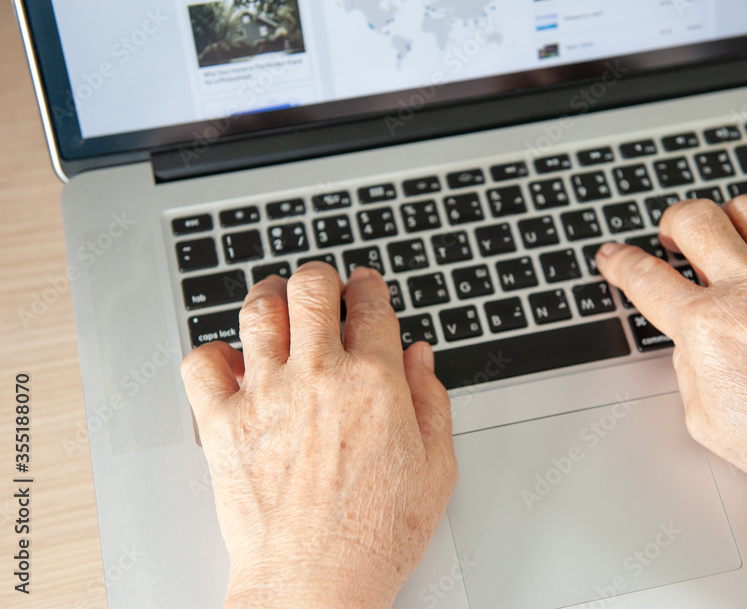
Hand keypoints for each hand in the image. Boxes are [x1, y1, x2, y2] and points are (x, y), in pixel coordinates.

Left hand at [181, 264, 457, 608]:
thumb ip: (432, 401)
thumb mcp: (436, 468)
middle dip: (319, 277)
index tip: (365, 286)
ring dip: (269, 296)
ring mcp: (265, 397)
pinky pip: (201, 364)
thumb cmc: (375, 536)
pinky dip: (212, 352)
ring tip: (276, 302)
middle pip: (311, 289)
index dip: (369, 286)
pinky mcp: (222, 424)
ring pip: (257, 310)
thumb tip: (420, 359)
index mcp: (375, 383)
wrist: (314, 584)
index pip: (371, 306)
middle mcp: (318, 377)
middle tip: (322, 286)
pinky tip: (232, 360)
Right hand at [597, 195, 746, 607]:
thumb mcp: (708, 423)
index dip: (619, 263)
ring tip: (727, 240)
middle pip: (692, 218)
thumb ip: (688, 373)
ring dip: (727, 220)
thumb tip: (692, 345)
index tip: (614, 257)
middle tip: (672, 239)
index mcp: (708, 328)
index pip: (645, 278)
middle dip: (671, 222)